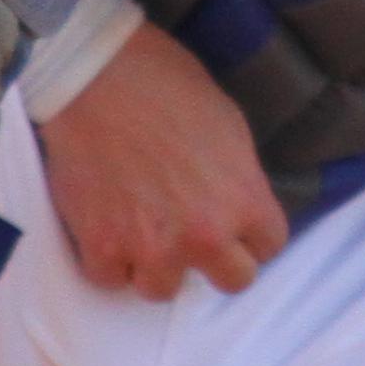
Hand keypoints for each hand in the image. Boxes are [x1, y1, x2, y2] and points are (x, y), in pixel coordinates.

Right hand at [33, 20, 290, 299]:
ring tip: (140, 227)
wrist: (95, 76)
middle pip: (233, 281)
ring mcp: (151, 247)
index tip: (233, 223)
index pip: (269, 246)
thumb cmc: (165, 84)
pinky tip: (105, 226)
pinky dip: (106, 258)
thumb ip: (237, 177)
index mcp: (244, 200)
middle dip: (215, 260)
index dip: (250, 234)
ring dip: (154, 263)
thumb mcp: (228, 124)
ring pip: (163, 289)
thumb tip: (233, 203)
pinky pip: (109, 279)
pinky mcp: (101, 247)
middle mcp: (205, 235)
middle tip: (191, 234)